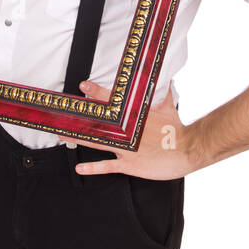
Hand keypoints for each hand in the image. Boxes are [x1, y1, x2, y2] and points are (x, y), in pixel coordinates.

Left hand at [58, 81, 195, 180]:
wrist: (187, 149)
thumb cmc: (178, 130)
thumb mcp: (170, 108)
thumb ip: (165, 94)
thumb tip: (169, 80)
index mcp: (135, 115)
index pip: (113, 102)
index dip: (97, 93)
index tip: (84, 87)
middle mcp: (127, 131)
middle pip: (99, 121)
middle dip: (80, 115)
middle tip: (63, 111)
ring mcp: (126, 148)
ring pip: (97, 142)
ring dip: (78, 138)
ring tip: (61, 135)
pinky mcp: (129, 164)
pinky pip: (107, 167)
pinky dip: (92, 168)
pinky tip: (79, 168)